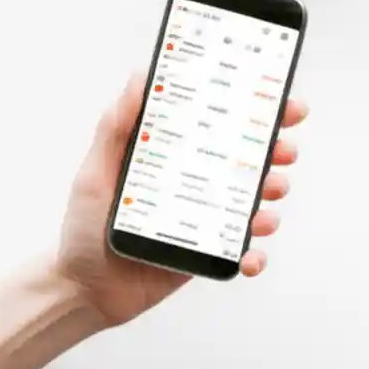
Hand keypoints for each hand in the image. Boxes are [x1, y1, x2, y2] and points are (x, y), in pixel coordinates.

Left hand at [56, 71, 307, 326]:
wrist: (82, 290)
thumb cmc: (83, 228)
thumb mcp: (94, 173)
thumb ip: (114, 128)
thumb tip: (139, 78)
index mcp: (177, 156)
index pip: (223, 126)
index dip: (259, 112)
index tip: (283, 104)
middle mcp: (199, 183)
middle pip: (251, 160)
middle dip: (278, 151)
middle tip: (285, 151)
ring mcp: (208, 219)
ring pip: (257, 201)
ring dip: (273, 197)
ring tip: (268, 200)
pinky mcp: (211, 254)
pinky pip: (245, 251)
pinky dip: (256, 255)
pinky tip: (249, 257)